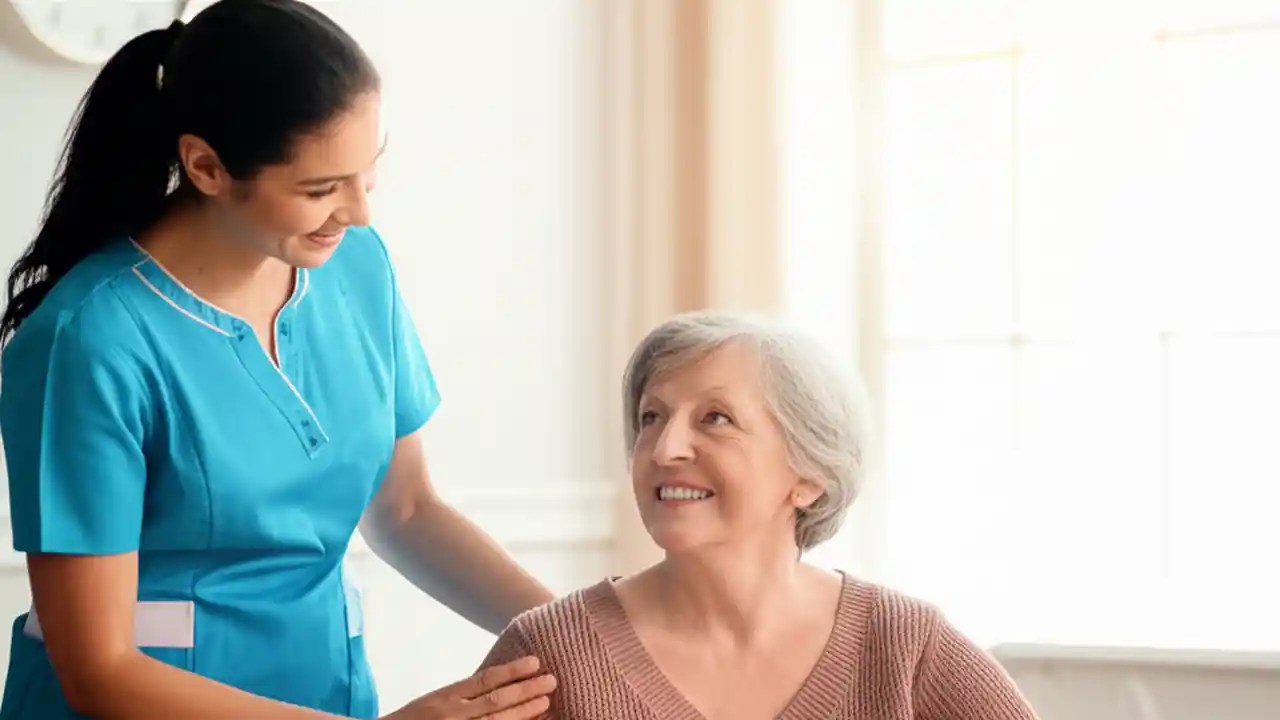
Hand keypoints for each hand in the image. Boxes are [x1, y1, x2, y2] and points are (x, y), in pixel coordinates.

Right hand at [381, 656, 555, 719]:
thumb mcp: (435, 701)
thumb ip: (463, 695)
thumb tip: (499, 684)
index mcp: (446, 696)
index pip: (485, 679)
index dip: (512, 670)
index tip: (535, 662)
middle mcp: (452, 714)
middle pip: (496, 701)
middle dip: (526, 691)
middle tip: (551, 681)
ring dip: (524, 713)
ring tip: (546, 703)